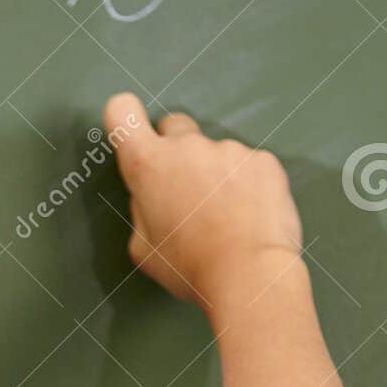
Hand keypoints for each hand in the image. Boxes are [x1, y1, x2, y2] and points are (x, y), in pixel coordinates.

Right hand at [104, 91, 302, 315]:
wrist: (250, 275)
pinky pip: (249, 167)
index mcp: (149, 165)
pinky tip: (252, 217)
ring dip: (216, 175)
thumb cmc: (188, 268)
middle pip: (175, 126)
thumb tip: (151, 197)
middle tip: (186, 191)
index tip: (135, 138)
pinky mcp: (264, 160)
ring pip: (216, 154)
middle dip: (175, 150)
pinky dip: (248, 185)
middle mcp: (188, 146)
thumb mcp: (144, 250)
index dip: (125, 120)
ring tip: (227, 218)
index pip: (122, 111)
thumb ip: (142, 212)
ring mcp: (230, 149)